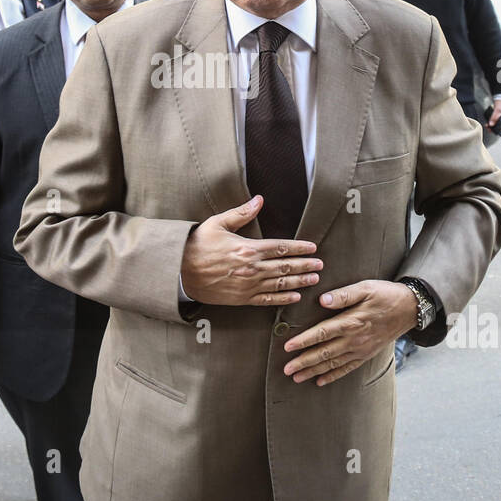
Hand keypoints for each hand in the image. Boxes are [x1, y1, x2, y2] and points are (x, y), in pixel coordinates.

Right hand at [180, 196, 321, 306]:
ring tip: (314, 280)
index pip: (281, 248)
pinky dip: (283, 299)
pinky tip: (295, 296)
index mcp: (248, 248)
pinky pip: (267, 300)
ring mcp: (247, 286)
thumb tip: (259, 200)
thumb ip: (241, 213)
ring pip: (280, 284)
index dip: (299, 248)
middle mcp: (252, 268)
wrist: (179, 272)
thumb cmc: (197, 245)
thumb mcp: (217, 223)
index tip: (312, 248)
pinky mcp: (241, 299)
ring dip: (299, 282)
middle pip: (285, 267)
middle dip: (305, 266)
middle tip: (320, 265)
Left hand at [282, 280, 416, 385]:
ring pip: (333, 363)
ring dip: (314, 371)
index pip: (322, 333)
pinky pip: (347, 368)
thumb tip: (322, 300)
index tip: (288, 347)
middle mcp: (354, 339)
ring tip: (297, 377)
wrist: (409, 309)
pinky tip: (321, 381)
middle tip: (286, 370)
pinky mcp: (366, 354)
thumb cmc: (385, 294)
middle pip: (324, 353)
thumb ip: (343, 295)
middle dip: (303, 362)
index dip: (304, 341)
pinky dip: (333, 375)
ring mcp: (360, 349)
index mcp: (351, 321)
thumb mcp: (365, 288)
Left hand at [488, 99, 500, 131]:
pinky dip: (495, 123)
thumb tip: (491, 124)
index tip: (497, 133)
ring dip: (495, 126)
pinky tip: (491, 122)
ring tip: (489, 126)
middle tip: (490, 129)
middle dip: (496, 129)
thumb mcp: (497, 111)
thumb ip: (494, 118)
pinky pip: (500, 121)